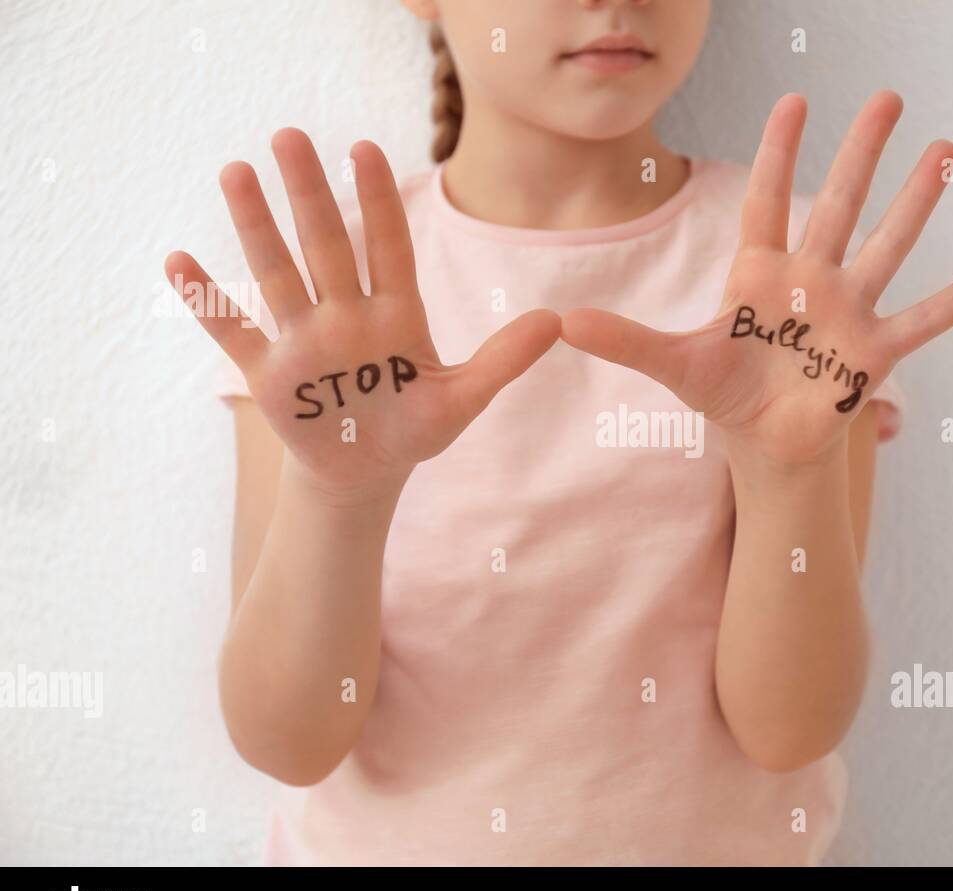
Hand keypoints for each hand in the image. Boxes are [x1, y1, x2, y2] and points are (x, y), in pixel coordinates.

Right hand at [167, 130, 558, 499]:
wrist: (364, 473)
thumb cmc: (414, 430)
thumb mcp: (462, 400)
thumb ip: (503, 361)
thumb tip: (556, 323)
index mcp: (394, 316)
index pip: (388, 247)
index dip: (379, 202)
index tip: (366, 149)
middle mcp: (344, 315)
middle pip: (326, 246)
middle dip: (310, 195)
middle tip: (290, 136)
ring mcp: (303, 341)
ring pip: (278, 274)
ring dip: (256, 227)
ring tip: (237, 172)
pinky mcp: (270, 373)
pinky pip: (233, 332)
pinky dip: (207, 302)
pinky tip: (179, 261)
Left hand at [562, 91, 952, 464]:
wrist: (767, 444)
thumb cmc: (725, 395)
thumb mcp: (674, 363)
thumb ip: (625, 340)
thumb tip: (558, 322)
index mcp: (760, 274)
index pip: (767, 200)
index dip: (777, 152)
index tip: (794, 100)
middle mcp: (811, 281)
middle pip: (838, 205)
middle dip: (861, 152)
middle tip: (889, 97)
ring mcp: (848, 313)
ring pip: (887, 247)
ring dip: (916, 203)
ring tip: (948, 151)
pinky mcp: (875, 355)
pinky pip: (921, 322)